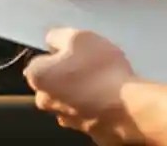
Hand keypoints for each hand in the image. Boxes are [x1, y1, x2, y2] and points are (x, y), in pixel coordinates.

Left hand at [24, 28, 143, 144]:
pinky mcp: (88, 130)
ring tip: (105, 79)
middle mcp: (47, 101)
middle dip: (68, 73)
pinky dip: (97, 104)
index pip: (40, 60)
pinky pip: (89, 111)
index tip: (74, 51)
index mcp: (38, 77)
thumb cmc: (101, 71)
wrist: (128, 108)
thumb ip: (58, 36)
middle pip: (54, 81)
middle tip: (90, 63)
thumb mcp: (79, 38)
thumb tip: (52, 40)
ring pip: (71, 97)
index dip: (58, 53)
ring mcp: (67, 118)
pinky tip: (112, 96)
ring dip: (83, 89)